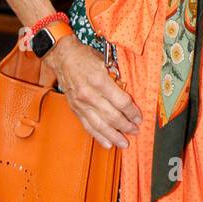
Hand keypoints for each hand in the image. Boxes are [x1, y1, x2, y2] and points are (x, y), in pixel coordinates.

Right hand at [46, 34, 141, 149]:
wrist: (63, 58)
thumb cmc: (85, 57)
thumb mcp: (106, 61)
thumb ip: (118, 77)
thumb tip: (130, 92)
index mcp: (99, 80)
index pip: (121, 101)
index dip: (132, 112)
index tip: (139, 117)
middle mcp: (89, 94)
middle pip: (112, 116)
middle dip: (126, 126)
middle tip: (135, 131)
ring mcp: (81, 104)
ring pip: (100, 125)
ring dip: (114, 136)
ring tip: (124, 143)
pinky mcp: (75, 109)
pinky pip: (88, 126)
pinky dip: (98, 136)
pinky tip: (107, 143)